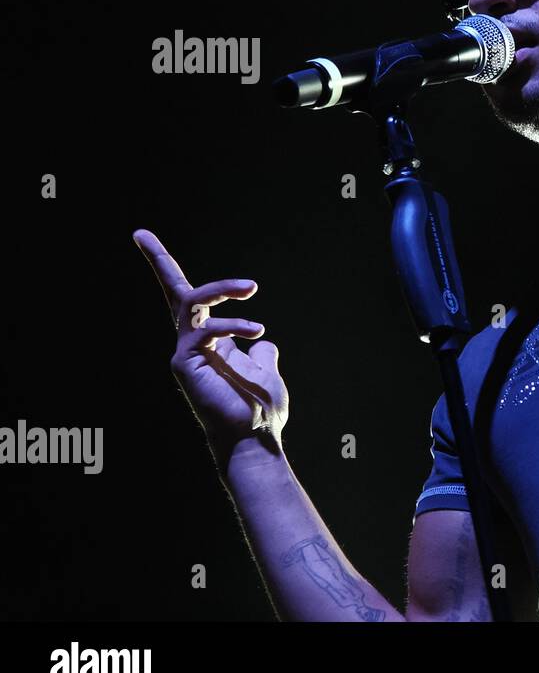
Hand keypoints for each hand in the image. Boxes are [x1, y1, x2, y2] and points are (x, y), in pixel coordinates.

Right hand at [133, 228, 287, 451]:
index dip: (175, 275)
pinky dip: (232, 324)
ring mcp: (185, 351)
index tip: (146, 240)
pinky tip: (255, 331)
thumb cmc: (259, 410)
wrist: (254, 439)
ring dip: (221, 288)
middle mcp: (192, 342)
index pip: (192, 302)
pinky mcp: (186, 361)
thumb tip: (264, 343)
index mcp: (210, 341)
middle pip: (174, 292)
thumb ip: (262, 355)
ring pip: (191, 300)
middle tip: (140, 233)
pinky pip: (206, 329)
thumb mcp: (266, 372)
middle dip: (158, 260)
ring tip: (251, 287)